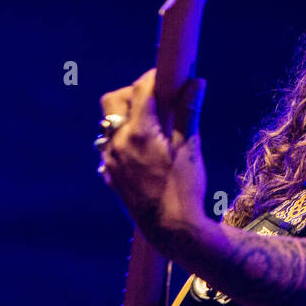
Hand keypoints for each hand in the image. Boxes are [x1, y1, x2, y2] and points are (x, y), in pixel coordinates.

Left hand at [98, 68, 209, 257]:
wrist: (172, 230)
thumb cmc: (186, 189)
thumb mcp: (190, 148)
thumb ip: (189, 112)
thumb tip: (196, 82)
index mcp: (139, 132)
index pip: (141, 89)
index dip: (155, 77)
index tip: (169, 75)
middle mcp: (118, 143)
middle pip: (113, 100)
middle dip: (132, 92)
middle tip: (157, 98)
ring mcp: (110, 160)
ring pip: (108, 124)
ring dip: (126, 116)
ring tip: (153, 125)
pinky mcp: (110, 176)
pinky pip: (109, 147)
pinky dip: (123, 140)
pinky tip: (144, 150)